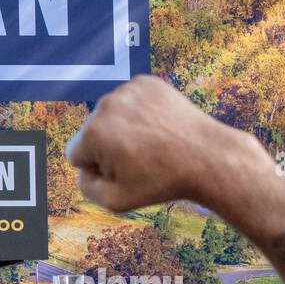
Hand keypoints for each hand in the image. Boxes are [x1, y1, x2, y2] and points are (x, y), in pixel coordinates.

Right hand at [65, 75, 270, 212]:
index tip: (124, 172)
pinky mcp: (145, 82)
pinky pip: (130, 100)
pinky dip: (140, 112)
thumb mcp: (116, 201)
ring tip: (152, 142)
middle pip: (93, 132)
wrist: (208, 157)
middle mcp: (104, 106)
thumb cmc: (162, 181)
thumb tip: (82, 169)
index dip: (98, 168)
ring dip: (124, 127)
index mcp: (93, 134)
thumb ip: (86, 188)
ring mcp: (126, 90)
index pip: (76, 154)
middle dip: (109, 146)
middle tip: (141, 158)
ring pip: (111, 114)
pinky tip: (158, 126)